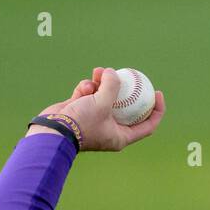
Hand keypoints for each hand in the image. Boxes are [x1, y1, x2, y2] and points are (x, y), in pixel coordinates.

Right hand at [28, 66, 165, 151]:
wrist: (52, 130)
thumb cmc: (81, 123)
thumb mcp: (102, 103)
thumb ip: (112, 86)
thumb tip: (114, 73)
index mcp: (121, 137)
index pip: (148, 125)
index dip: (156, 110)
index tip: (157, 93)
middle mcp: (110, 130)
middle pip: (126, 107)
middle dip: (125, 88)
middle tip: (129, 74)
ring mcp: (95, 120)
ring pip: (106, 97)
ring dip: (102, 83)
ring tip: (99, 72)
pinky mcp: (81, 111)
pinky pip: (90, 95)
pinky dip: (87, 88)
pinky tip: (83, 87)